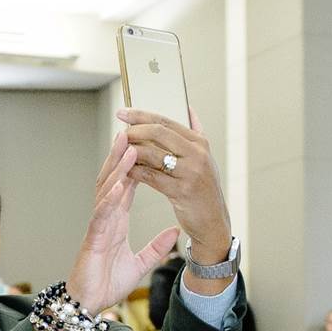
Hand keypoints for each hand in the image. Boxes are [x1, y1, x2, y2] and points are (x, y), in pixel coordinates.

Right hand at [66, 130, 180, 315]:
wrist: (89, 304)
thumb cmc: (106, 283)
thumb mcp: (140, 264)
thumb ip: (157, 247)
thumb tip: (175, 234)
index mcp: (116, 220)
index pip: (127, 185)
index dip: (135, 164)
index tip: (147, 143)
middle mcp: (105, 217)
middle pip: (114, 178)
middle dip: (123, 154)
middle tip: (133, 128)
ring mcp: (98, 225)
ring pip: (107, 189)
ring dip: (117, 167)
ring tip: (128, 145)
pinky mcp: (93, 239)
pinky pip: (102, 214)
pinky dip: (111, 198)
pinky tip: (120, 184)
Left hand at [119, 106, 232, 261]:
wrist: (213, 221)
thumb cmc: (203, 189)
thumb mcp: (205, 158)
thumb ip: (195, 134)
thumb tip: (188, 108)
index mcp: (200, 142)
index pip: (166, 121)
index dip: (141, 115)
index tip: (122, 113)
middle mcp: (197, 154)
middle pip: (159, 132)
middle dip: (134, 129)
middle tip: (118, 131)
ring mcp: (191, 172)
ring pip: (153, 153)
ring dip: (132, 151)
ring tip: (118, 151)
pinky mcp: (182, 191)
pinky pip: (151, 176)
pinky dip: (135, 171)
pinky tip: (125, 170)